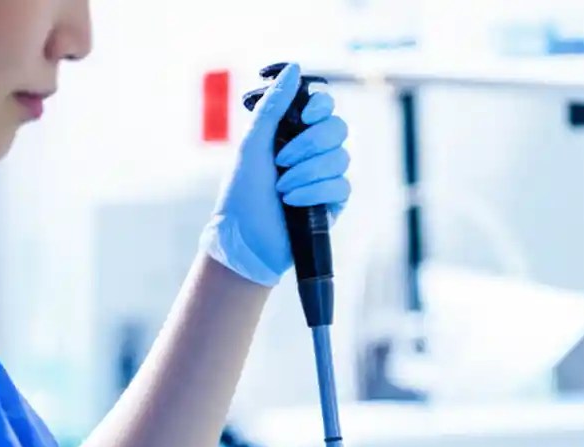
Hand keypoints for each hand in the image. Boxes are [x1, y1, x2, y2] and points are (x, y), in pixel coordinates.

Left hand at [200, 63, 351, 286]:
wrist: (245, 242)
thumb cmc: (242, 194)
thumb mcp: (252, 145)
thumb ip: (274, 106)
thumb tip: (295, 68)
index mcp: (292, 133)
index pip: (324, 106)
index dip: (321, 107)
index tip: (306, 116)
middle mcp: (312, 152)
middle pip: (338, 129)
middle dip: (310, 144)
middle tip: (282, 160)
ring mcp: (324, 177)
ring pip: (341, 158)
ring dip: (308, 172)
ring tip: (282, 188)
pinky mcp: (333, 203)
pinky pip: (342, 185)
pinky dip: (315, 192)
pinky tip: (293, 202)